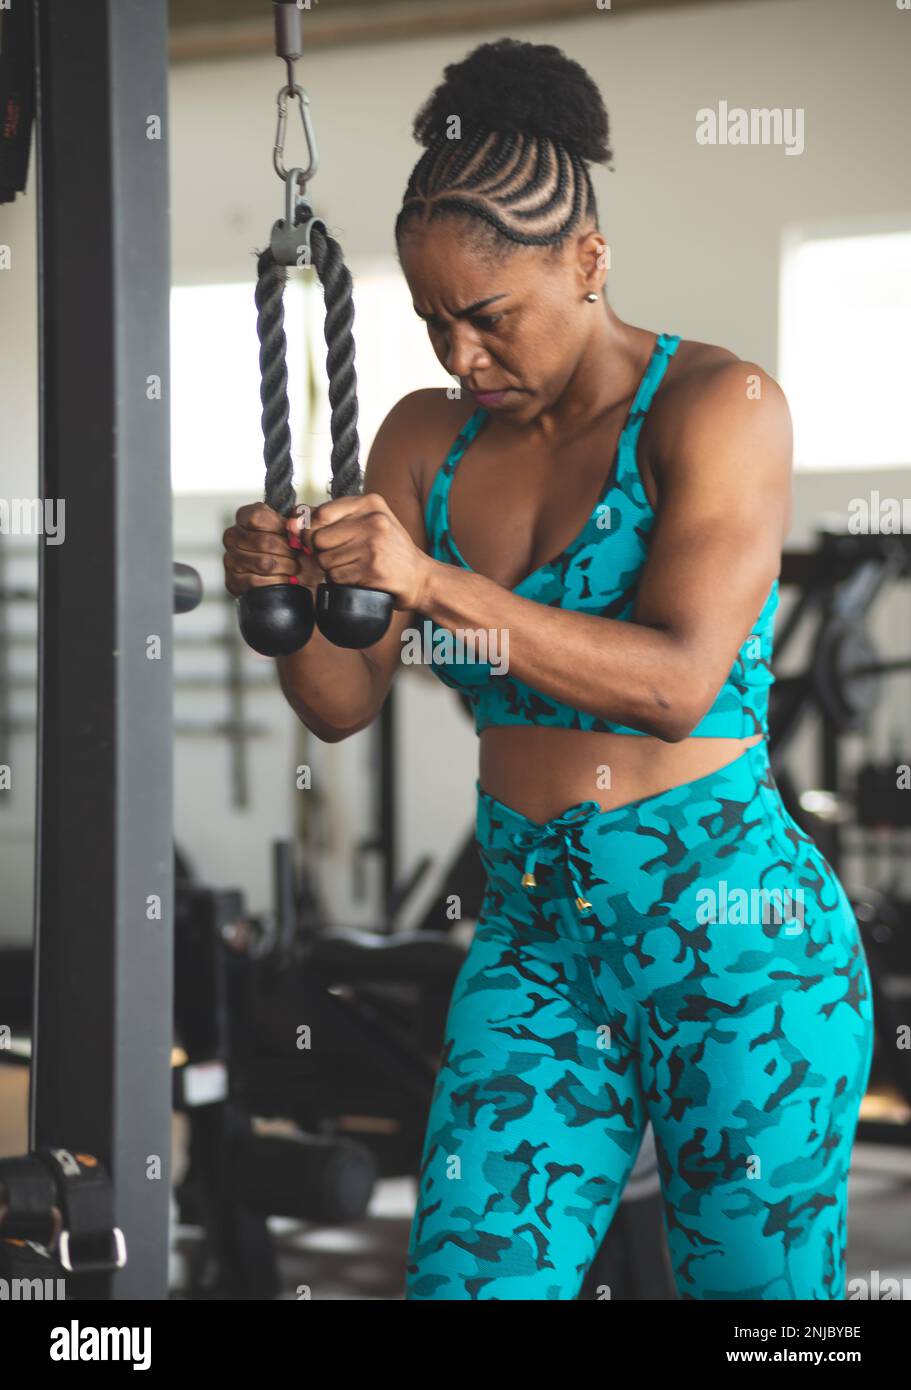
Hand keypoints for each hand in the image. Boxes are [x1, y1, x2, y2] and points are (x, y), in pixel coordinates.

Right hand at [222, 502, 320, 596]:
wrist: (303, 581)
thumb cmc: (299, 553)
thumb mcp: (304, 530)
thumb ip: (301, 518)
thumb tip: (296, 522)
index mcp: (246, 517)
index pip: (257, 516)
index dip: (279, 527)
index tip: (291, 535)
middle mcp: (234, 536)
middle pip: (263, 541)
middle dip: (287, 551)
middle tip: (295, 555)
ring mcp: (231, 558)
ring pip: (263, 563)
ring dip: (285, 567)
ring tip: (291, 567)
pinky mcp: (233, 581)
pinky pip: (257, 581)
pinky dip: (276, 582)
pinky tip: (282, 579)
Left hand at [289, 493, 432, 610]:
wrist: (420, 578)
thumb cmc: (389, 550)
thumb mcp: (367, 522)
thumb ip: (330, 518)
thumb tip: (292, 523)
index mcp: (371, 503)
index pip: (321, 514)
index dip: (313, 530)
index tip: (322, 540)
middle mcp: (373, 520)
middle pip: (318, 539)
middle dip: (324, 552)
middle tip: (345, 556)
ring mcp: (374, 546)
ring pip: (324, 560)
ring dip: (333, 569)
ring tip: (356, 566)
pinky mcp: (372, 570)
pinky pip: (335, 578)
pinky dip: (342, 582)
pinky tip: (360, 578)